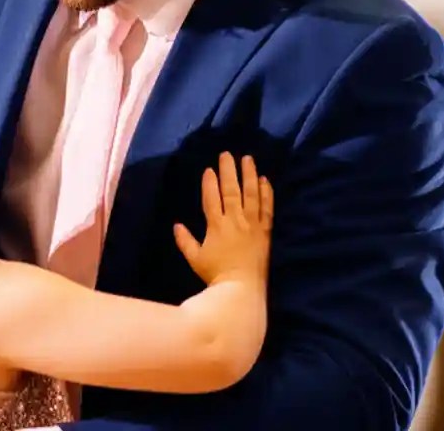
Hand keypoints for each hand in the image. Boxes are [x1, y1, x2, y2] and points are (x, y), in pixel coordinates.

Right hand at [173, 151, 273, 284]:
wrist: (242, 289)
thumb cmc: (216, 275)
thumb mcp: (195, 259)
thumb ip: (185, 240)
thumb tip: (176, 225)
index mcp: (216, 225)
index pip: (212, 198)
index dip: (210, 183)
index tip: (209, 169)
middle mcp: (235, 220)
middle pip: (232, 190)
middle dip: (228, 171)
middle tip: (227, 154)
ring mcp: (252, 224)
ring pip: (251, 194)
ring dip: (249, 175)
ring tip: (248, 159)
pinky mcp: (265, 231)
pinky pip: (267, 208)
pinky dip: (266, 193)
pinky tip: (265, 180)